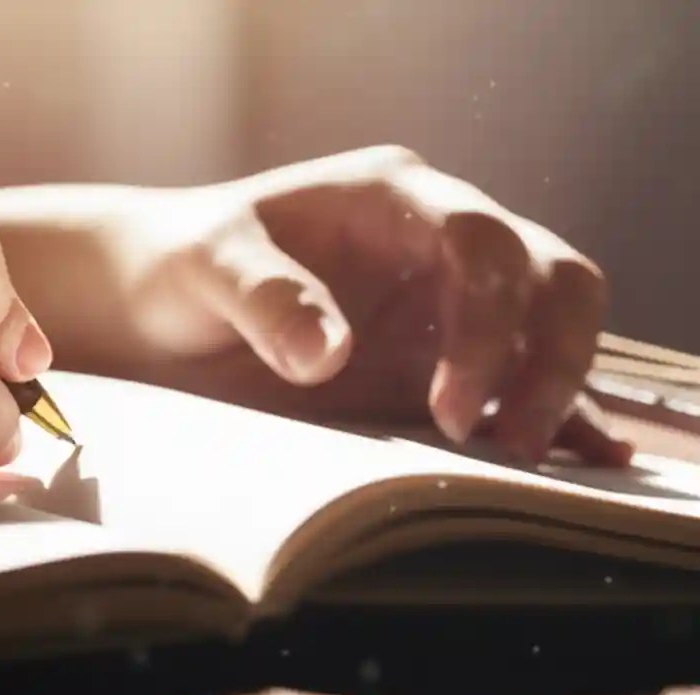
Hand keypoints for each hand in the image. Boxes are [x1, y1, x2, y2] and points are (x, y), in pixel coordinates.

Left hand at [82, 146, 630, 464]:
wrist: (150, 307)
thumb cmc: (177, 265)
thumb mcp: (205, 266)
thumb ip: (264, 297)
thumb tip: (330, 355)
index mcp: (390, 198)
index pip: (481, 240)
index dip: (489, 321)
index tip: (448, 406)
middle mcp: (434, 244)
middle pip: (549, 278)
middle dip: (550, 358)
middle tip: (509, 444)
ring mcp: (441, 304)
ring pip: (550, 327)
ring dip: (554, 392)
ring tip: (518, 462)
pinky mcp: (432, 362)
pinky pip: (513, 381)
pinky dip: (551, 415)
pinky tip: (577, 461)